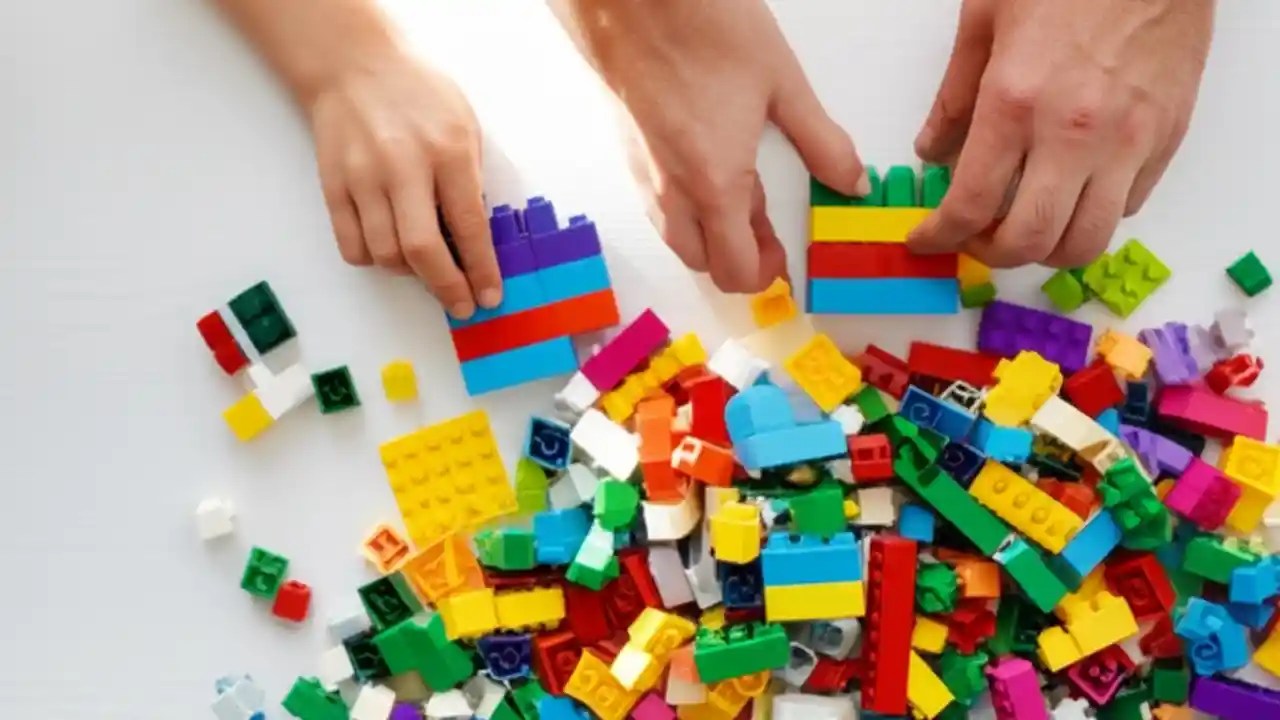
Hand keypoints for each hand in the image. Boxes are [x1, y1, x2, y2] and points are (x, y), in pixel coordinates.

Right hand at [309, 50, 498, 318]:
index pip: (468, 227)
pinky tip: (390, 251)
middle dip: (446, 287)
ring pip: (384, 255)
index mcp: (446, 151)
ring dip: (410, 274)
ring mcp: (363, 178)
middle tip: (461, 304)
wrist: (354, 64)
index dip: (480, 270)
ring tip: (426, 269)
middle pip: (422, 250)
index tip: (489, 296)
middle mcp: (403, 167)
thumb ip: (469, 181)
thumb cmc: (419, 94)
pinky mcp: (334, 185)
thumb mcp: (464, 126)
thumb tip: (475, 242)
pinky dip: (374, 260)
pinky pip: (353, 245)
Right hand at [552, 0, 867, 292]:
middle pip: (703, 263)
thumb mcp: (782, 85)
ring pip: (678, 237)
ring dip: (712, 235)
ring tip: (745, 200)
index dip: (766, 273)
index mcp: (714, 185)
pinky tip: (712, 169)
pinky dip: (689, 208)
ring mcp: (645, 175)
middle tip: (768, 235)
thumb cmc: (701, 32)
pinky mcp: (631, 154)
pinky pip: (660, 206)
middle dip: (738, 260)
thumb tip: (851, 179)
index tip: (785, 257)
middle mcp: (672, 192)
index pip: (736, 269)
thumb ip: (822, 142)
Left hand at [908, 0, 1213, 267]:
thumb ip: (955, 95)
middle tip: (975, 240)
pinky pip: (1126, 208)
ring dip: (1045, 250)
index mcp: (1016, 102)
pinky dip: (1091, 216)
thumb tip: (933, 149)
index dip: (940, 236)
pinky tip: (1070, 192)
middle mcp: (1073, 133)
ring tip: (1024, 227)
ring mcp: (1127, 141)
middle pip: (1028, 241)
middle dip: (989, 254)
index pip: (969, 205)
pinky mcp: (1166, 139)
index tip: (927, 239)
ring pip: (1084, 243)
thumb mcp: (985, 19)